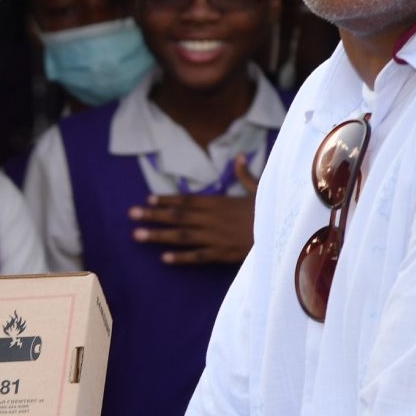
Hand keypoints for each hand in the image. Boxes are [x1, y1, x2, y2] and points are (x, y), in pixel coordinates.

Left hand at [127, 155, 259, 264]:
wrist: (284, 235)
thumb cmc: (270, 211)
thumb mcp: (259, 189)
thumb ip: (244, 175)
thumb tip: (239, 157)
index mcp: (219, 203)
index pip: (186, 201)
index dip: (166, 200)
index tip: (147, 199)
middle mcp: (212, 219)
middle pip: (178, 217)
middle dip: (153, 215)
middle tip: (131, 215)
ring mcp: (215, 237)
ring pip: (182, 236)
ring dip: (159, 235)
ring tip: (138, 235)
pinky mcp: (222, 254)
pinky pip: (198, 256)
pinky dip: (181, 257)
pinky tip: (164, 258)